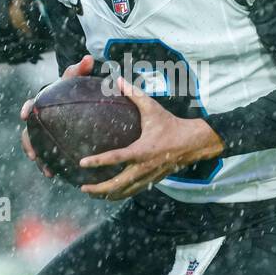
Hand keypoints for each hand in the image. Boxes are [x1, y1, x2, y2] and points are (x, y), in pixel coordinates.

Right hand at [19, 55, 95, 177]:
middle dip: (28, 143)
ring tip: (47, 170)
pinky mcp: (49, 144)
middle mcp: (38, 120)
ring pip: (36, 147)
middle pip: (28, 132)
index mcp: (41, 104)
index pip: (31, 105)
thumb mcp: (75, 80)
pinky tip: (56, 175)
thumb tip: (88, 58)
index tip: (24, 115)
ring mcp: (43, 133)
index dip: (27, 109)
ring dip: (39, 160)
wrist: (74, 104)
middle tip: (33, 153)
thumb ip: (80, 70)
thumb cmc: (72, 89)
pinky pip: (47, 155)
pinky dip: (49, 164)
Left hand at [77, 75, 224, 200]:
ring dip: (107, 194)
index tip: (82, 163)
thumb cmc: (171, 125)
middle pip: (117, 184)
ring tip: (92, 194)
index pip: (115, 158)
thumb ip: (134, 94)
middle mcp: (143, 167)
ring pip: (124, 192)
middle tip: (82, 187)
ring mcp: (148, 177)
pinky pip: (133, 191)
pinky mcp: (152, 181)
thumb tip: (118, 79)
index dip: (97, 161)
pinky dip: (120, 195)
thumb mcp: (153, 108)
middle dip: (98, 189)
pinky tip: (110, 194)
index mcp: (142, 150)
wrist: (193, 143)